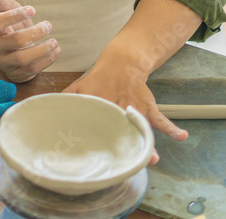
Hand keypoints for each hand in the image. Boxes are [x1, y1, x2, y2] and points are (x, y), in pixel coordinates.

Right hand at [0, 0, 59, 82]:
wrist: (12, 50)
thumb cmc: (10, 26)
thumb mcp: (7, 10)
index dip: (14, 16)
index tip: (33, 9)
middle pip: (15, 41)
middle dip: (34, 33)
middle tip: (48, 25)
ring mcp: (6, 62)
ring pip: (23, 58)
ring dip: (42, 49)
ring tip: (54, 41)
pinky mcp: (17, 73)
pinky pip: (32, 69)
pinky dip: (47, 60)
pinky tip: (56, 50)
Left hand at [63, 56, 187, 164]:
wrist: (121, 63)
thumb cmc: (97, 79)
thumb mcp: (79, 86)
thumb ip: (64, 99)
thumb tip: (43, 109)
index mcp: (98, 105)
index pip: (95, 122)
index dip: (94, 135)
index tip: (95, 151)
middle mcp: (116, 108)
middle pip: (119, 129)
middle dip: (122, 145)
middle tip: (125, 162)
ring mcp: (134, 109)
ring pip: (141, 127)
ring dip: (147, 142)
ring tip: (153, 157)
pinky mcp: (147, 107)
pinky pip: (161, 119)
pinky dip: (172, 128)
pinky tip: (182, 137)